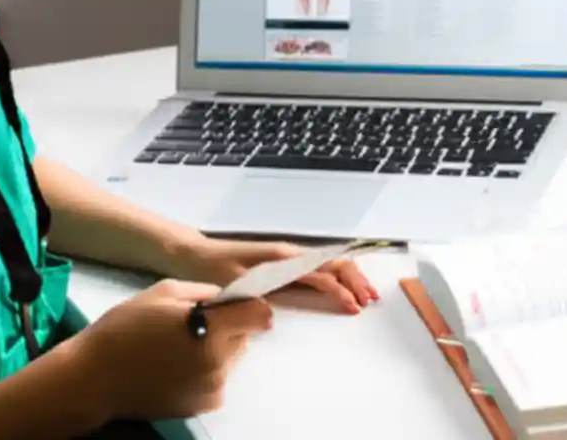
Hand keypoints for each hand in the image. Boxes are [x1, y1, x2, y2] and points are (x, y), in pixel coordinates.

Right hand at [70, 279, 271, 420]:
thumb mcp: (163, 292)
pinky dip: (207, 371)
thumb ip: (204, 291)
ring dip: (218, 350)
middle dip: (228, 327)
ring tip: (180, 347)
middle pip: (245, 337)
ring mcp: (212, 388)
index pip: (260, 316)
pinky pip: (219, 379)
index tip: (232, 306)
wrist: (93, 378)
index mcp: (210, 330)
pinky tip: (177, 366)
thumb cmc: (123, 329)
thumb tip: (228, 296)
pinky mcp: (203, 406)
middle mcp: (218, 362)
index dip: (249, 307)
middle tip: (194, 325)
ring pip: (233, 359)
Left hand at [179, 238, 378, 313]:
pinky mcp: (283, 264)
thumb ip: (257, 295)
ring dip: (350, 277)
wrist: (195, 254)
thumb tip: (276, 313)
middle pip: (334, 264)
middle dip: (355, 281)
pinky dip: (336, 276)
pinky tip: (342, 286)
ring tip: (365, 294)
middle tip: (371, 300)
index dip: (341, 290)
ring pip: (328, 264)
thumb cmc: (213, 269)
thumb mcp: (234, 285)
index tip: (355, 307)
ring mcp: (288, 258)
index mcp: (283, 260)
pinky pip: (318, 267)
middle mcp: (290, 255)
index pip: (322, 274)